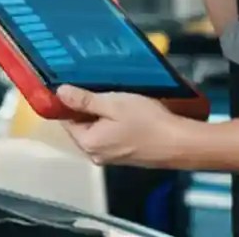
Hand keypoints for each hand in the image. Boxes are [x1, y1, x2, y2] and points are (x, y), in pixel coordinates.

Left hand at [56, 85, 188, 167]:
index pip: (66, 120)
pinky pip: (111, 135)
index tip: (76, 82)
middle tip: (100, 85)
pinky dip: (114, 122)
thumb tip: (59, 92)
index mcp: (88, 143)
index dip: (70, 101)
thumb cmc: (146, 121)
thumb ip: (84, 99)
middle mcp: (96, 154)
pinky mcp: (126, 156)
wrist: (179, 143)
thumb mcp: (113, 103)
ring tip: (115, 94)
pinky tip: (127, 109)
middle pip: (81, 125)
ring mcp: (112, 157)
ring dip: (103, 113)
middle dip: (88, 106)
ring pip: (98, 129)